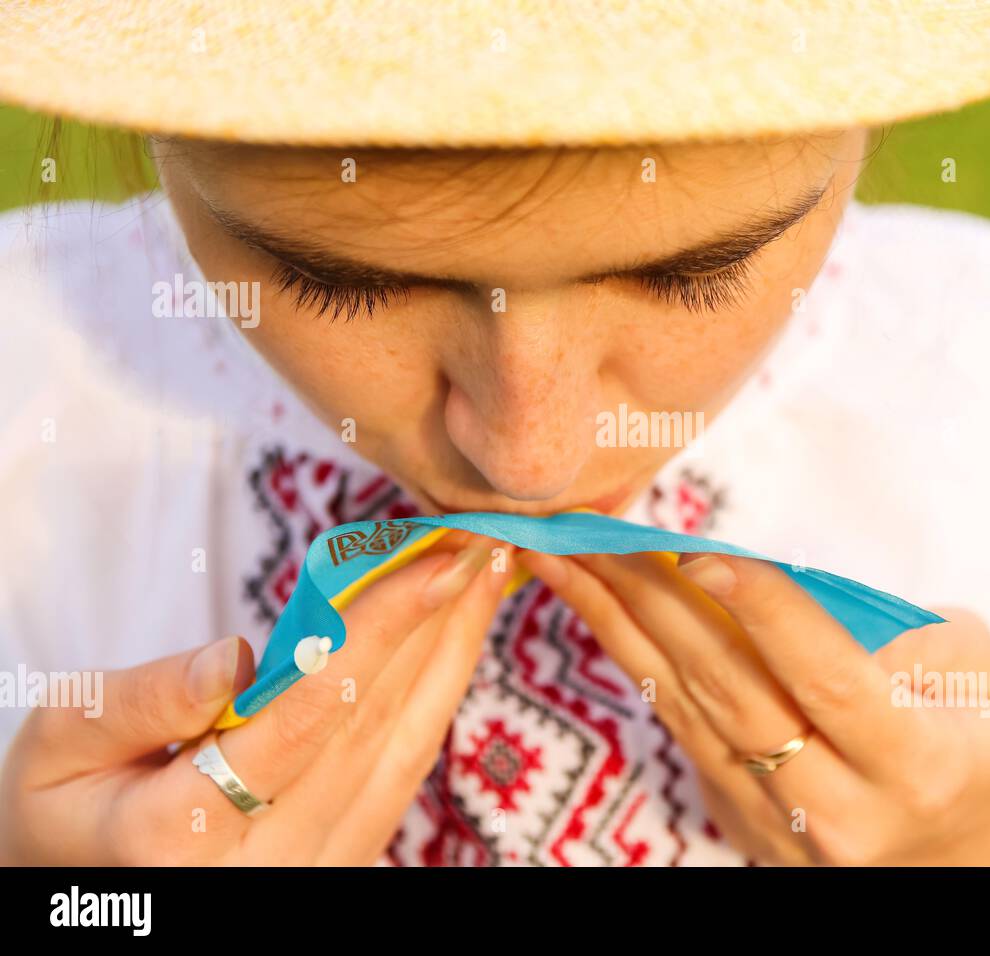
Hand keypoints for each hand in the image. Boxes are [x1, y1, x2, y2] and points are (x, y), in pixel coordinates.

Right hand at [0, 533, 511, 865]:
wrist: (100, 895)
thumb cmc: (67, 807)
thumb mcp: (59, 746)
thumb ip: (140, 701)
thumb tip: (236, 654)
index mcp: (183, 835)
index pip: (302, 714)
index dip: (379, 629)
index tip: (437, 561)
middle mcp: (269, 864)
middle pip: (372, 723)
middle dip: (437, 621)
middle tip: (481, 537)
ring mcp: (317, 870)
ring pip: (405, 746)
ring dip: (453, 650)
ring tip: (485, 572)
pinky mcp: (345, 860)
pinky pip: (405, 769)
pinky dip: (439, 692)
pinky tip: (458, 636)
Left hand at [518, 549, 989, 864]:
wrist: (954, 844)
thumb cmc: (970, 733)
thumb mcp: (977, 671)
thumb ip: (893, 627)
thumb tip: (780, 583)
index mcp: (918, 765)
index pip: (830, 682)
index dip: (768, 615)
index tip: (704, 554)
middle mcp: (840, 808)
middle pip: (733, 693)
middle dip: (658, 603)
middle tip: (597, 532)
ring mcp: (780, 825)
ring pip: (685, 709)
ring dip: (618, 625)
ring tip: (563, 556)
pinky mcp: (737, 818)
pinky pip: (676, 726)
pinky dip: (634, 659)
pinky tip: (597, 605)